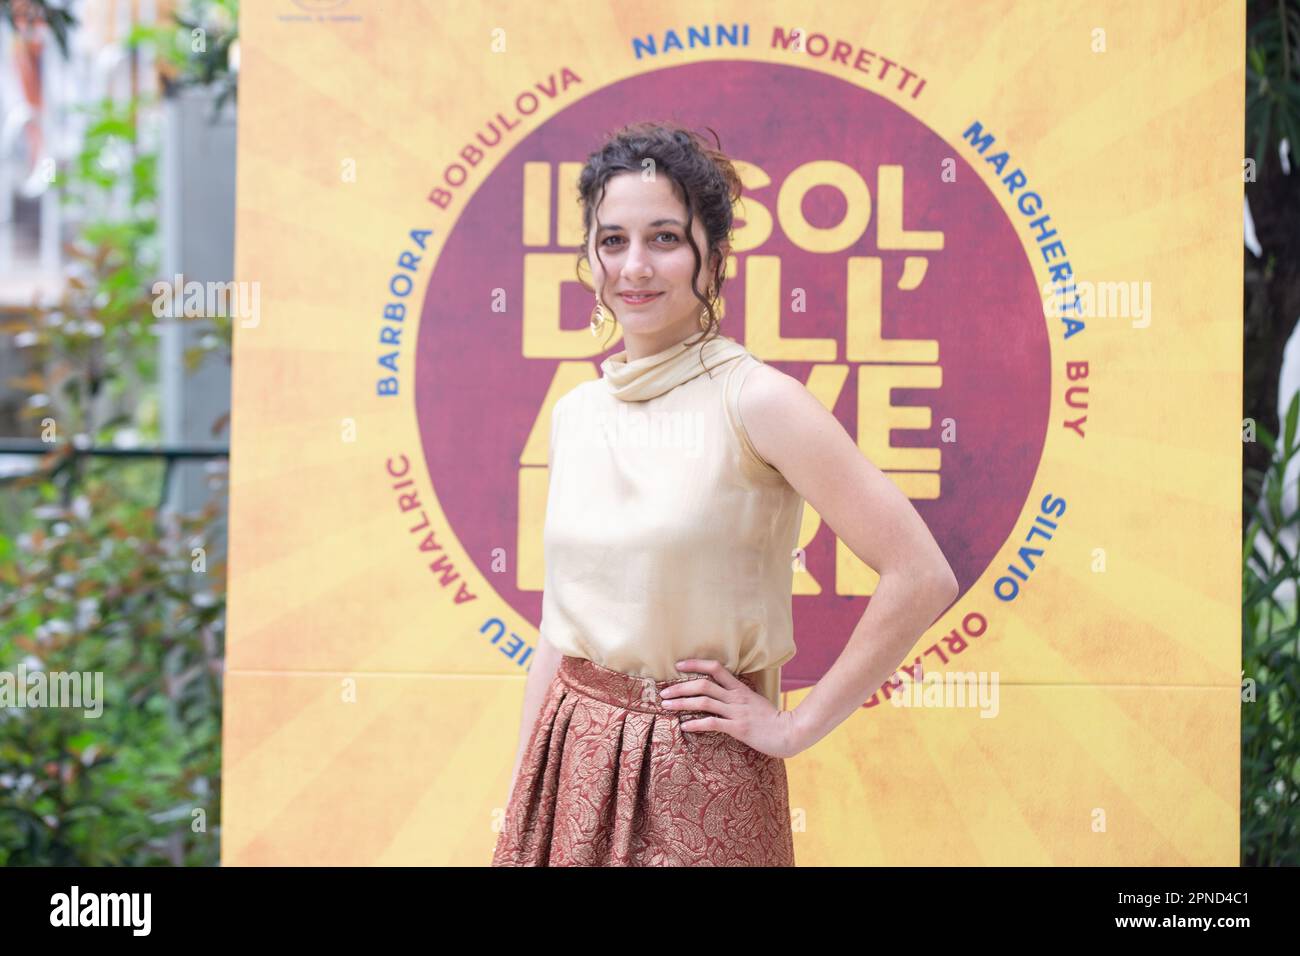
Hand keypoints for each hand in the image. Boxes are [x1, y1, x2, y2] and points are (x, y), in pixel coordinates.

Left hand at [661, 659, 805, 758]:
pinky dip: (695, 724)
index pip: (716, 668)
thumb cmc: (772, 719)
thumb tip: (722, 694)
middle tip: (663, 691)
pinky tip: (683, 726)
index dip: (696, 664)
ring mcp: (736, 712)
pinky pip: (712, 723)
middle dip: (680, 687)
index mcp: (740, 689)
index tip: (678, 665)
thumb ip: (739, 697)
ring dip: (682, 703)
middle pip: (703, 685)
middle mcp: (736, 697)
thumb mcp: (755, 702)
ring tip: (666, 705)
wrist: (790, 732)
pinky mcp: (738, 728)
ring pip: (704, 702)